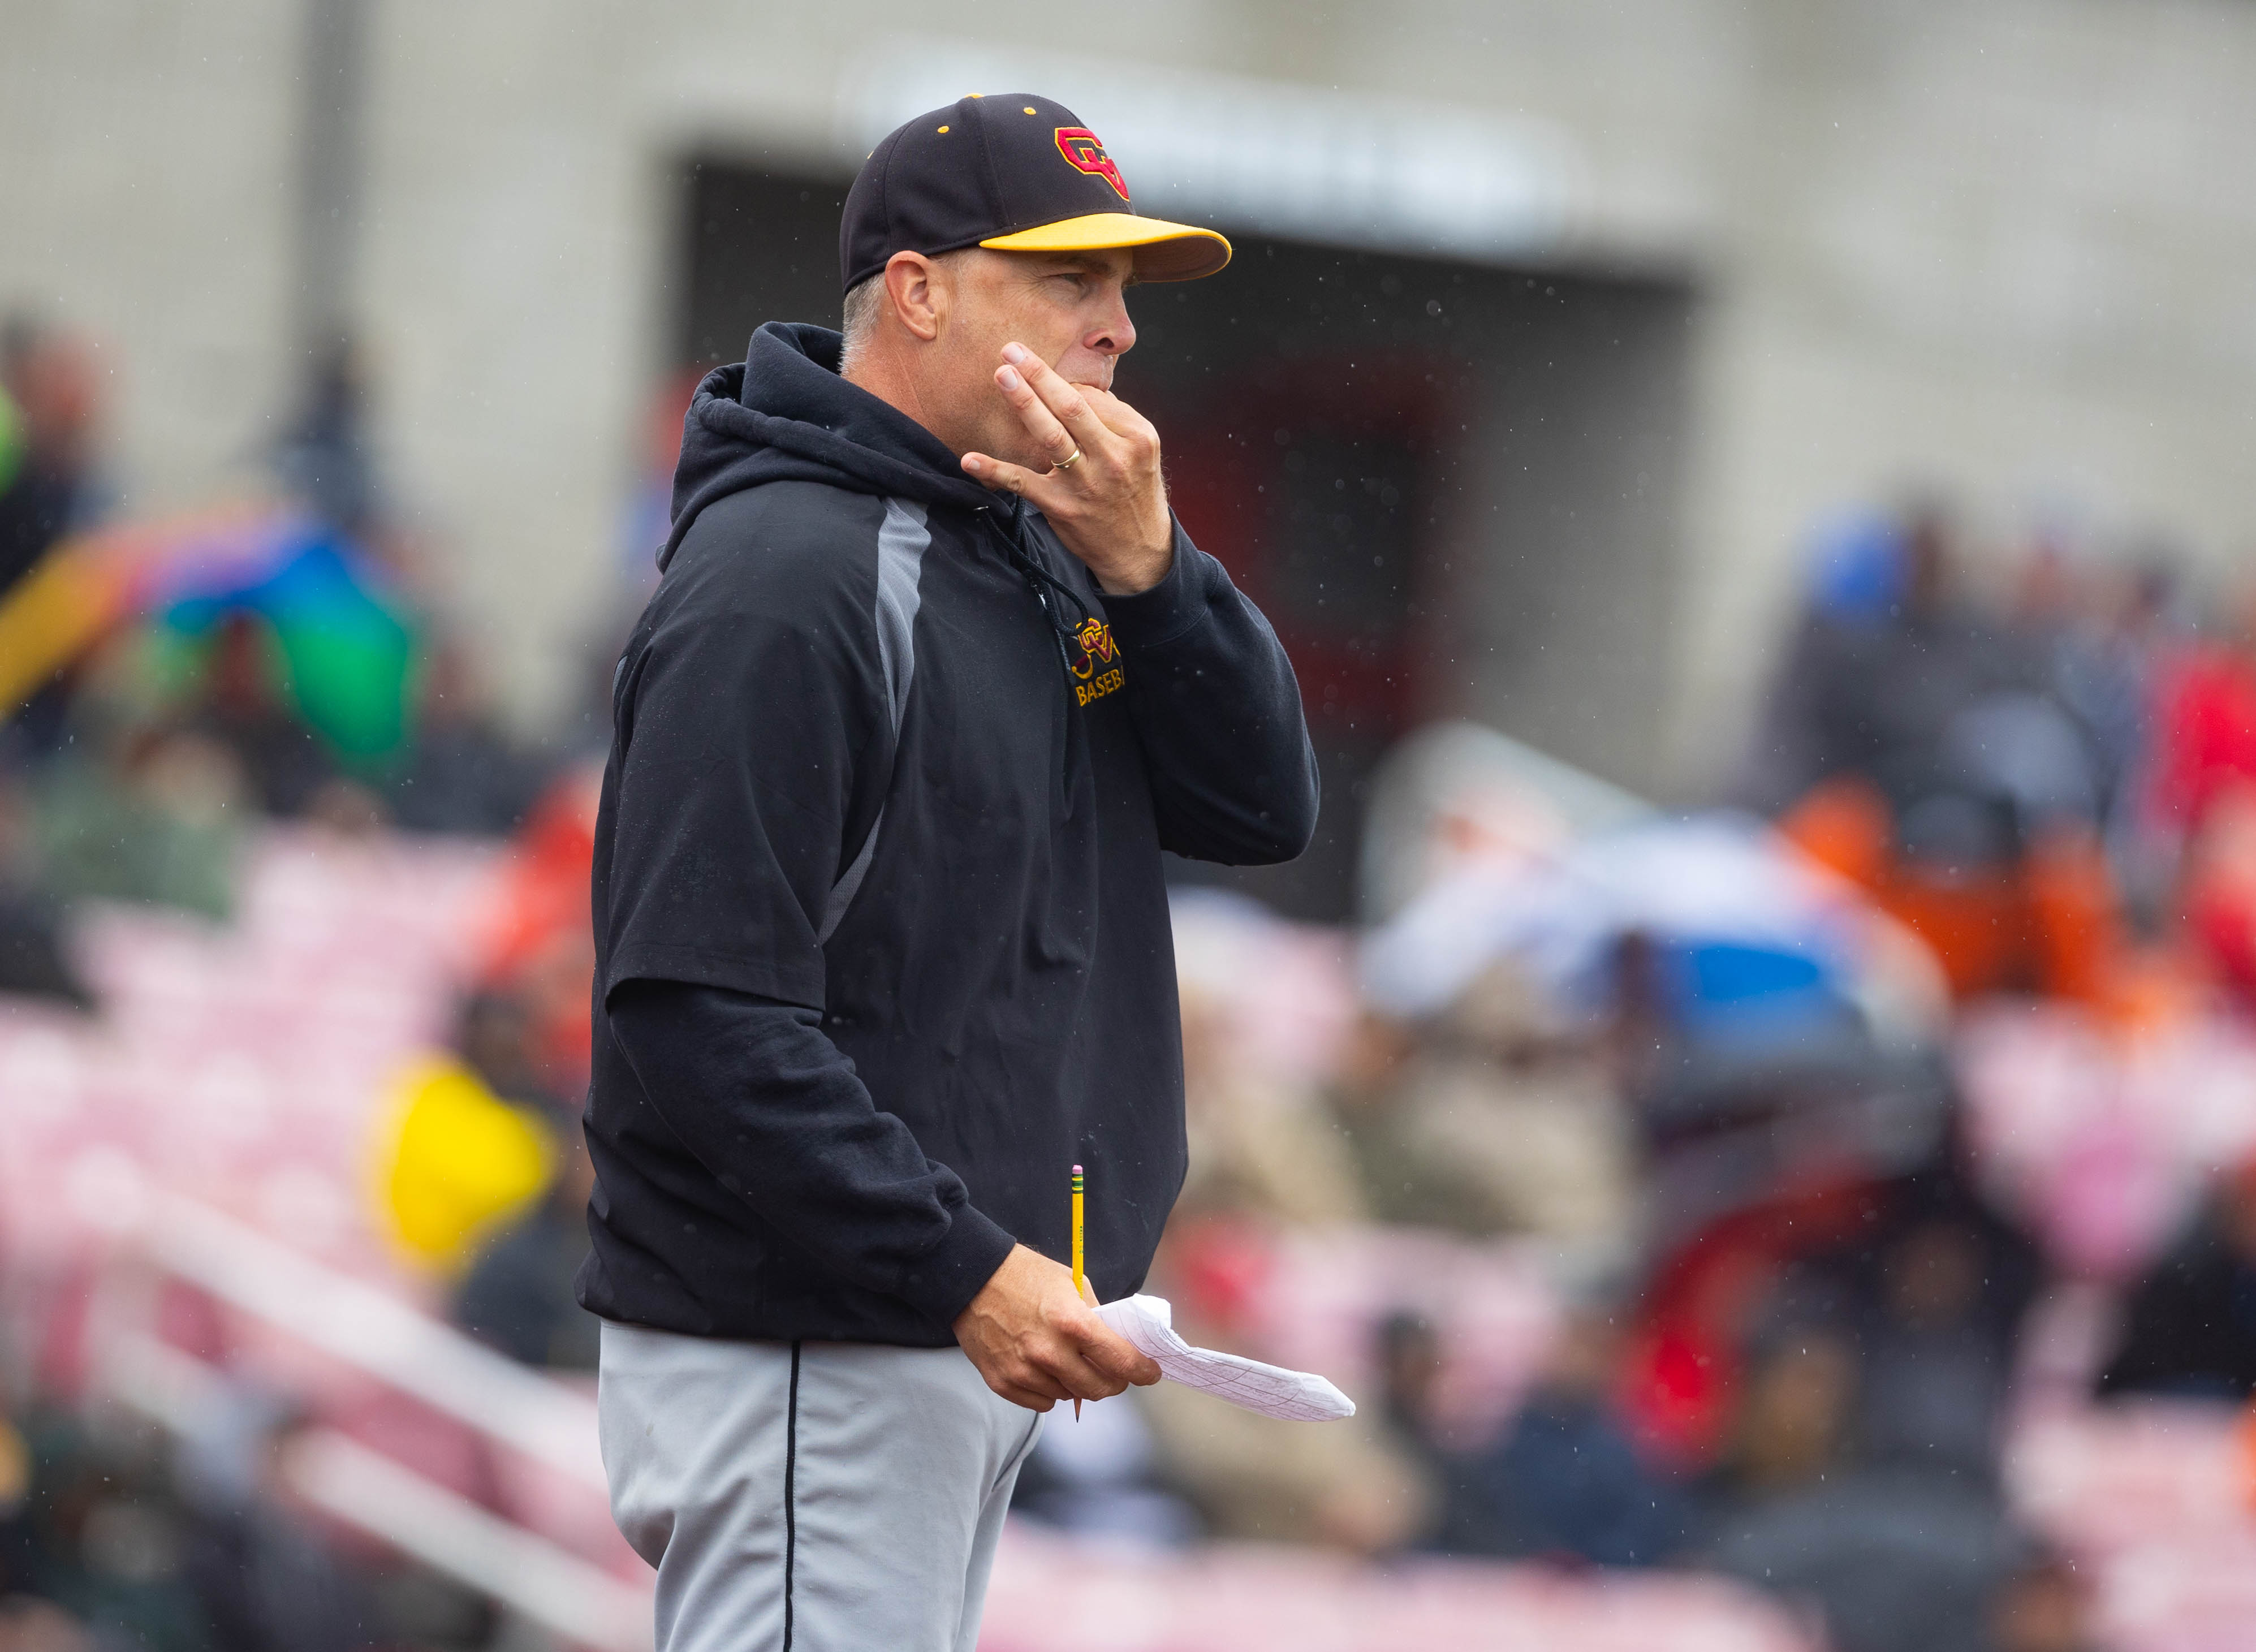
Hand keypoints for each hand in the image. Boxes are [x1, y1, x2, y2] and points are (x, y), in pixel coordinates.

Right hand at [951, 1243, 1161, 1411]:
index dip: (1143, 1371)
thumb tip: (1119, 1345)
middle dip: (1114, 1382)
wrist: (972, 1279)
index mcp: (1073, 1322)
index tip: (1150, 1373)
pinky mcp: (1002, 1383)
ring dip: (1077, 1384)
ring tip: (1069, 1361)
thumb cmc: (1026, 1275)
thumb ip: (1097, 1316)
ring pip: (1070, 1398)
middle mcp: (1049, 1352)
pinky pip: (1042, 1403)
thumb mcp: (1072, 1283)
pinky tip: (1044, 1368)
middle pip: (1099, 1389)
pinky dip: (1050, 1390)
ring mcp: (1024, 1371)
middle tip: (1113, 1372)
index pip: (1121, 1361)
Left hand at [960, 344, 1174, 595]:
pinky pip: (1022, 483)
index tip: (1038, 372)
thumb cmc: (1134, 492)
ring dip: (1023, 403)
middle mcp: (1114, 457)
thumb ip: (1113, 419)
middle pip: (1072, 407)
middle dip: (1039, 376)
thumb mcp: (1140, 451)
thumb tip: (1073, 387)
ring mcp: (1087, 483)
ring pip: (1050, 436)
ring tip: (1002, 376)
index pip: (1092, 399)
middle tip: (1011, 351)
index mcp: (1137, 436)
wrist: (1139, 551)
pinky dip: (994, 470)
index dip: (1062, 383)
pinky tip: (969, 459)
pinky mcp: (1062, 507)